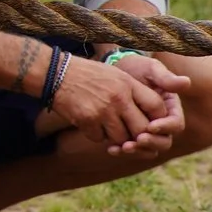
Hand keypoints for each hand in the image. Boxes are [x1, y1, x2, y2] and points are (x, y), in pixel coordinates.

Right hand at [49, 52, 171, 152]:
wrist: (54, 72)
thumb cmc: (87, 74)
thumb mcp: (115, 75)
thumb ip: (135, 92)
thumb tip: (154, 115)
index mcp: (128, 84)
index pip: (156, 107)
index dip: (158, 119)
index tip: (150, 123)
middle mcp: (119, 98)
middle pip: (142, 128)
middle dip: (138, 135)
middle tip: (130, 133)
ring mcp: (103, 110)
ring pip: (122, 138)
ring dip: (116, 138)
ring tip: (108, 127)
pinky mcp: (86, 120)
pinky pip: (100, 138)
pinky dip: (97, 135)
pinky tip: (90, 124)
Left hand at [105, 53, 193, 153]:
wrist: (113, 71)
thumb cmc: (135, 67)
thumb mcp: (149, 68)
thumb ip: (164, 77)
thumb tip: (185, 82)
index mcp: (170, 109)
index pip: (176, 124)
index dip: (165, 127)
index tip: (150, 126)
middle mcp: (161, 123)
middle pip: (165, 141)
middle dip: (152, 142)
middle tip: (138, 139)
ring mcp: (146, 131)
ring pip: (149, 149)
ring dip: (138, 151)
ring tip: (123, 147)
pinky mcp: (130, 135)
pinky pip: (132, 149)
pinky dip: (123, 151)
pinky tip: (111, 149)